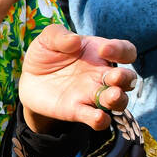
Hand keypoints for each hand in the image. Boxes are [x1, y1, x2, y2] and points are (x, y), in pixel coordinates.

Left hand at [18, 24, 137, 131]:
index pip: (124, 51)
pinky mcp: (78, 111)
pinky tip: (97, 117)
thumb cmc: (45, 54)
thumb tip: (74, 40)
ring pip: (117, 101)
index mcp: (100, 53)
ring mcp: (92, 94)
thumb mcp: (48, 39)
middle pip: (127, 79)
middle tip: (114, 77)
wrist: (29, 79)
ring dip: (118, 99)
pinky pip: (97, 120)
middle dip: (126, 78)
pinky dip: (100, 120)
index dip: (121, 50)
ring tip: (111, 96)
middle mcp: (102, 75)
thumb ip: (59, 35)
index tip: (103, 49)